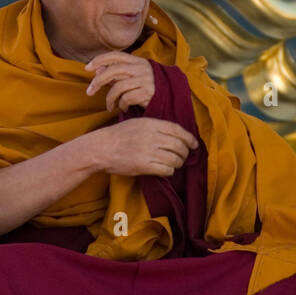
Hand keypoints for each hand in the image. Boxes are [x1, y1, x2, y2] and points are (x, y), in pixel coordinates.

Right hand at [82, 118, 198, 177]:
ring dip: (177, 163)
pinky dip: (169, 171)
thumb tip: (176, 135)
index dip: (189, 138)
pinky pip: (166, 169)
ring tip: (174, 164)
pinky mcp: (144, 165)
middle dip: (184, 153)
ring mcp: (148, 151)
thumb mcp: (137, 123)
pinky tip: (165, 170)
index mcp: (151, 123)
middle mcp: (151, 136)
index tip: (194, 144)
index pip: (178, 130)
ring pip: (174, 159)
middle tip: (183, 157)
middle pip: (179, 145)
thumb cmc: (119, 135)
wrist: (101, 148)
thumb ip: (156, 127)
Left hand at [85, 51, 155, 113]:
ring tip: (110, 106)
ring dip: (109, 99)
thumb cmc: (148, 86)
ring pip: (118, 87)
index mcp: (137, 61)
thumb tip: (97, 70)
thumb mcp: (135, 76)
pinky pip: (126, 98)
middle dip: (98, 81)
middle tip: (89, 92)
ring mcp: (145, 80)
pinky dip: (121, 105)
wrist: (172, 96)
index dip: (99, 59)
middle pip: (113, 70)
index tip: (87, 68)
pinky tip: (123, 108)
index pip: (115, 55)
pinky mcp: (148, 93)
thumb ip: (118, 72)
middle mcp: (141, 68)